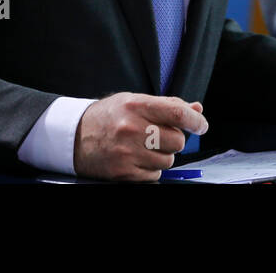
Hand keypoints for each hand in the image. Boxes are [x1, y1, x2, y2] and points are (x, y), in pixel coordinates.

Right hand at [72, 92, 207, 180]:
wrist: (74, 136)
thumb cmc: (109, 116)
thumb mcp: (135, 101)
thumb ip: (167, 105)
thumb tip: (196, 110)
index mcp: (137, 105)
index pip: (177, 113)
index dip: (195, 121)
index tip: (202, 126)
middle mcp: (132, 128)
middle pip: (177, 141)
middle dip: (174, 140)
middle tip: (159, 136)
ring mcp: (127, 152)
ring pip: (168, 160)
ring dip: (163, 156)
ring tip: (145, 147)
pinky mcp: (122, 172)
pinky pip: (154, 175)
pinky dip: (151, 169)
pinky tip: (137, 158)